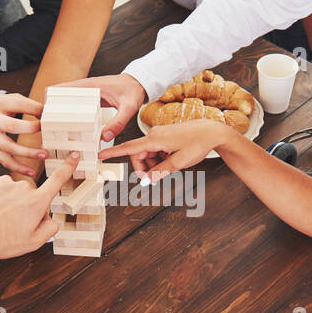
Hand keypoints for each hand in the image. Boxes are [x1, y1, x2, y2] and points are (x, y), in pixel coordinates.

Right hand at [0, 93, 47, 175]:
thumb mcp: (0, 100)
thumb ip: (20, 103)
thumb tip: (46, 111)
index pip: (19, 104)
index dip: (36, 109)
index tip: (50, 115)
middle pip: (13, 126)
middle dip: (32, 129)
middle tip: (48, 131)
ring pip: (9, 147)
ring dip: (28, 153)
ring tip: (44, 154)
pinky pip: (5, 161)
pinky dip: (18, 168)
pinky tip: (31, 172)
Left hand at [0, 153, 78, 258]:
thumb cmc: (2, 241)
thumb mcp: (33, 242)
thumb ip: (49, 229)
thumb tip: (50, 219)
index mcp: (37, 201)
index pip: (58, 180)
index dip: (68, 167)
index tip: (74, 155)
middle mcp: (23, 187)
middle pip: (30, 193)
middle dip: (25, 205)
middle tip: (11, 223)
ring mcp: (4, 181)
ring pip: (11, 190)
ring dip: (7, 200)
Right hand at [54, 73, 146, 141]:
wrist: (137, 83)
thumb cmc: (132, 91)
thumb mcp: (128, 108)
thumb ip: (118, 122)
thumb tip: (105, 137)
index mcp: (88, 86)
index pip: (60, 90)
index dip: (49, 101)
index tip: (46, 116)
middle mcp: (83, 87)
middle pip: (57, 97)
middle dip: (50, 110)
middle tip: (48, 127)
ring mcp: (84, 92)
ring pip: (63, 101)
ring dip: (57, 112)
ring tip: (55, 129)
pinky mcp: (88, 98)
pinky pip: (72, 105)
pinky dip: (68, 114)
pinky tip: (69, 127)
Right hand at [99, 120, 227, 183]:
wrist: (212, 131)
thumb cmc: (198, 144)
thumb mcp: (179, 162)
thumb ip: (161, 172)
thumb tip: (146, 181)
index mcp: (155, 139)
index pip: (128, 147)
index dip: (112, 152)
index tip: (99, 155)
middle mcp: (154, 135)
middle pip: (138, 155)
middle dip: (143, 168)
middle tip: (154, 178)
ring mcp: (159, 134)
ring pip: (147, 154)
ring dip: (153, 164)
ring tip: (169, 166)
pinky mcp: (165, 136)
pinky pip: (155, 150)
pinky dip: (159, 158)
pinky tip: (171, 159)